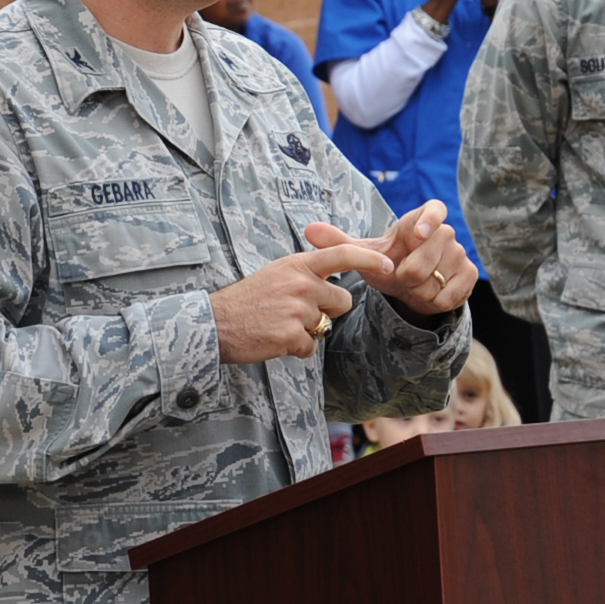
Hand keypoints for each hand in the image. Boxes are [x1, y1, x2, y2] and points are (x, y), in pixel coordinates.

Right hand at [210, 243, 395, 363]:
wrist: (216, 323)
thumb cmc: (247, 299)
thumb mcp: (277, 273)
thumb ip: (304, 274)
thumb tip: (330, 281)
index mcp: (298, 265)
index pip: (342, 254)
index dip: (369, 258)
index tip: (388, 264)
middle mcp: (301, 283)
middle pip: (343, 300)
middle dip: (329, 311)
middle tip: (298, 312)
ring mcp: (297, 309)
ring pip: (325, 326)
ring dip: (309, 331)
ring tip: (280, 325)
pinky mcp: (291, 335)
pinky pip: (310, 347)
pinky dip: (295, 349)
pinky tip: (274, 340)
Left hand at [304, 200, 476, 317]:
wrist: (410, 287)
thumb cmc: (387, 263)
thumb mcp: (364, 253)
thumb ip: (338, 242)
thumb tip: (309, 230)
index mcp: (419, 221)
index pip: (434, 209)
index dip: (429, 220)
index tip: (419, 234)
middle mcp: (444, 233)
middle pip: (429, 256)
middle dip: (410, 274)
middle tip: (402, 277)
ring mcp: (460, 253)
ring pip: (439, 278)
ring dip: (422, 290)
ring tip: (415, 286)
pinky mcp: (470, 275)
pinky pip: (452, 294)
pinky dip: (436, 301)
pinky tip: (430, 295)